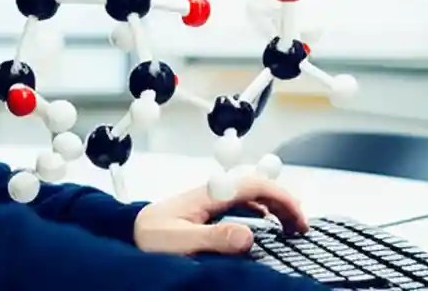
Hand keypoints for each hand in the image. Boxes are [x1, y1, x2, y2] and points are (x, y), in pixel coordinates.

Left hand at [132, 175, 307, 255]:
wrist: (125, 232)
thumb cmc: (147, 237)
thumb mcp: (180, 242)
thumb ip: (213, 237)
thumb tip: (247, 235)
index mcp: (207, 195)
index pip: (252, 186)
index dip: (280, 198)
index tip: (298, 218)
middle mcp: (211, 193)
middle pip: (256, 186)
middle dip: (283, 201)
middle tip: (302, 226)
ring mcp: (209, 200)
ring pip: (250, 194)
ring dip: (274, 206)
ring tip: (292, 226)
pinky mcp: (206, 210)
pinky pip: (241, 204)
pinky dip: (261, 211)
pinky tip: (267, 224)